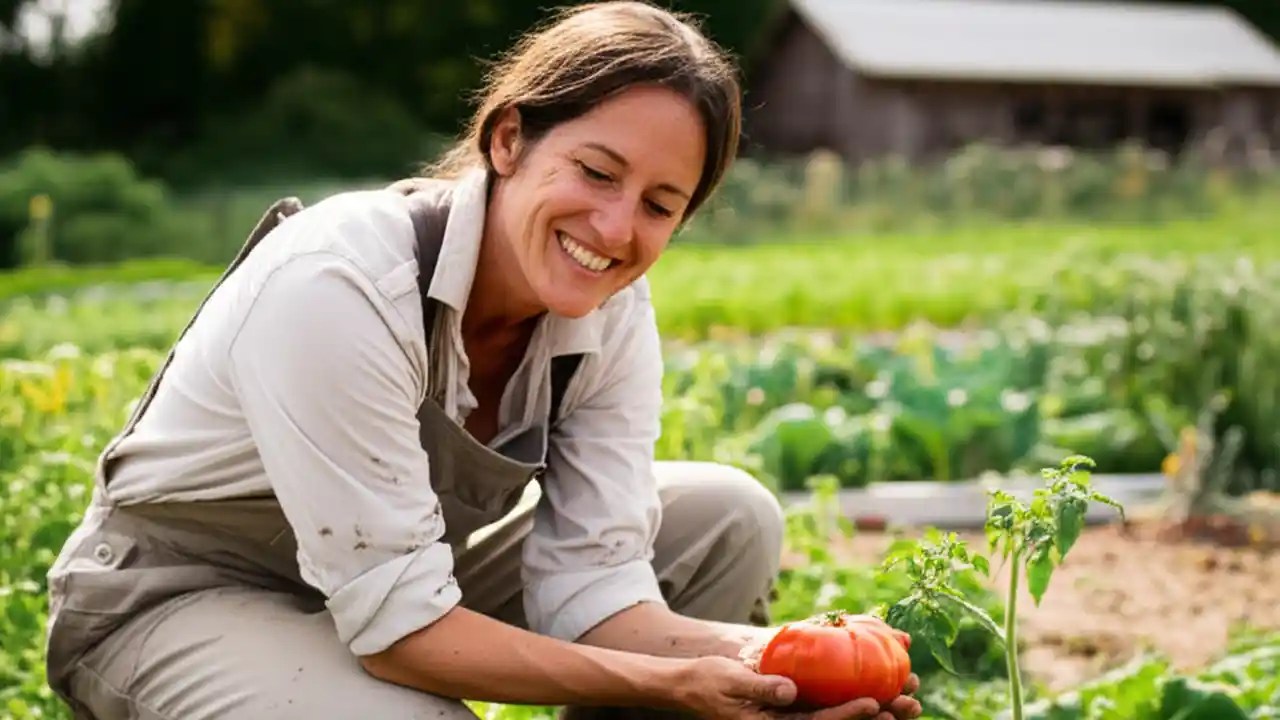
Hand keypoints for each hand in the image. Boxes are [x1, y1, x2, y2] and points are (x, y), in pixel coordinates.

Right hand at [668, 657, 920, 719]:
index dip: (848, 717)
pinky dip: (853, 694)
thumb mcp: (731, 682)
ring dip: (875, 708)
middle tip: (909, 703)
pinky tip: (878, 684)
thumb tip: (791, 690)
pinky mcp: (796, 705)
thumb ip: (761, 687)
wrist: (691, 686)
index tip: (873, 704)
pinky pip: (830, 701)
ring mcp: (794, 717)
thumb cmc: (707, 683)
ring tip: (907, 696)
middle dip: (875, 716)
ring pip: (840, 714)